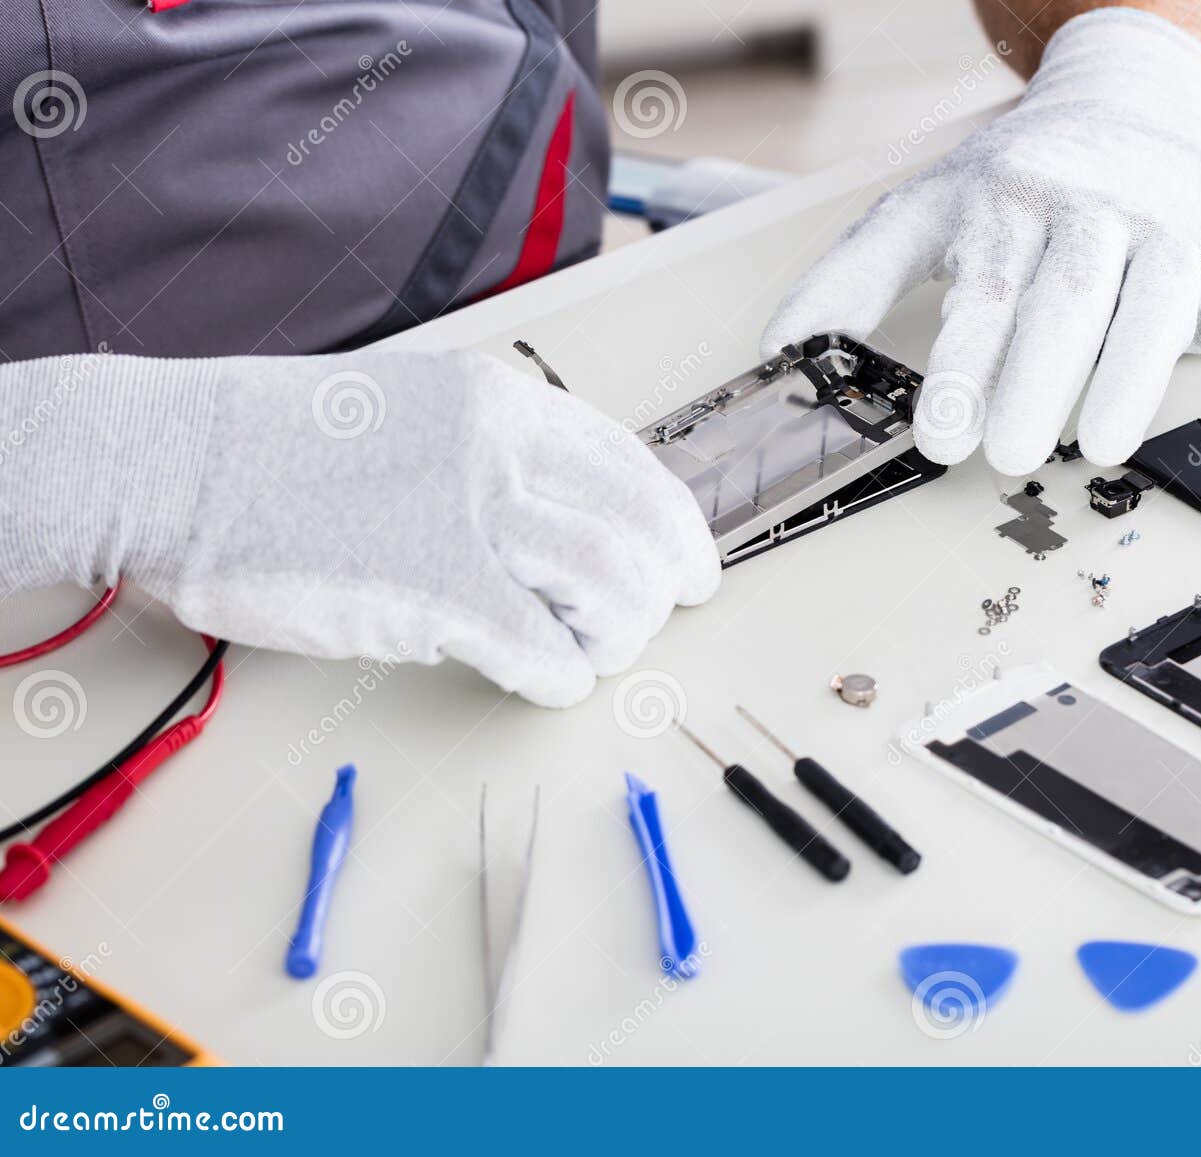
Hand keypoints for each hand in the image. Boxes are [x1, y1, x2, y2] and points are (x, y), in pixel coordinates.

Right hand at [0, 350, 718, 705]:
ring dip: (617, 636)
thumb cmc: (268, 448)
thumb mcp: (404, 415)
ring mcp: (474, 514)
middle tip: (658, 622)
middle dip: (666, 589)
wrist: (169, 463)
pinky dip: (562, 677)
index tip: (690, 565)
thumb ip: (484, 460)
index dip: (676, 526)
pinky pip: (544, 648)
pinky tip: (546, 682)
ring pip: (611, 588)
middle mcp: (503, 448)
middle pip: (639, 530)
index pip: (631, 465)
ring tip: (588, 653)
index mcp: (499, 403)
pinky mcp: (438, 588)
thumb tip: (547, 530)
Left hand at [762, 8, 1200, 470]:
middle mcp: (1084, 214)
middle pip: (1067, 296)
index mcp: (1001, 209)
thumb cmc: (1014, 179)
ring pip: (1158, 295)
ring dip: (1136, 372)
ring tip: (1104, 444)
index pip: (982, 293)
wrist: (1125, 102)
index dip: (960, 367)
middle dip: (1037, 378)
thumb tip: (782, 353)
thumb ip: (849, 282)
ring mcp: (1157, 231)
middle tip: (1011, 454)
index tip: (939, 434)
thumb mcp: (919, 214)